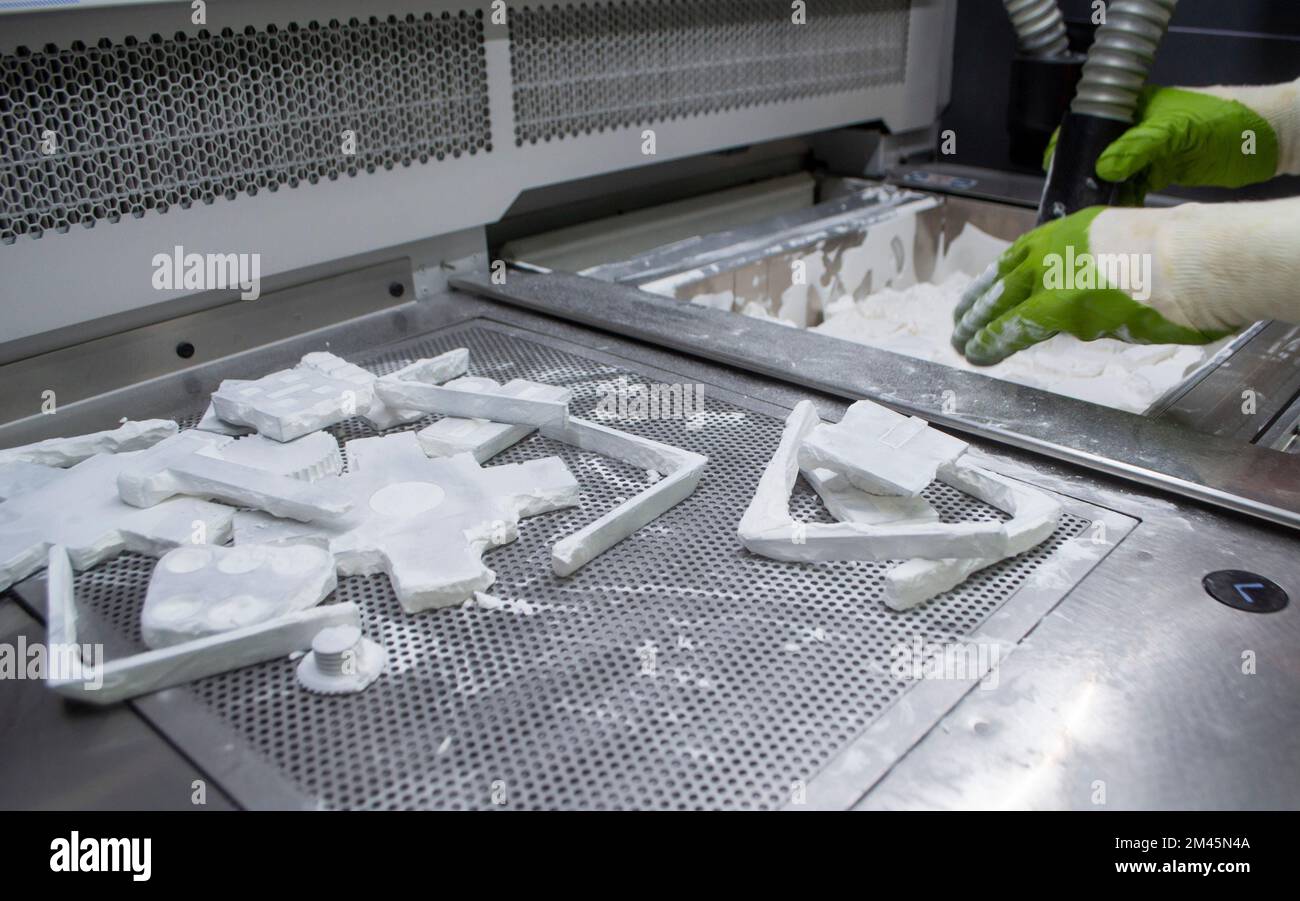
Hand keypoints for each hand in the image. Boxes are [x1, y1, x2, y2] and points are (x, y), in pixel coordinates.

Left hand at [951, 207, 1229, 365]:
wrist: (1195, 260)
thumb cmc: (1183, 259)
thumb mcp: (1130, 250)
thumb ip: (1100, 270)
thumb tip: (1090, 296)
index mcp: (1074, 231)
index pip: (1021, 256)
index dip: (998, 278)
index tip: (983, 291)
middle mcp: (1057, 247)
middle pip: (1003, 279)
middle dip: (979, 302)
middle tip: (959, 320)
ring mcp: (1054, 274)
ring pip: (1001, 302)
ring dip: (979, 325)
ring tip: (962, 343)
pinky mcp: (1057, 305)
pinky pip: (1014, 326)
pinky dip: (994, 341)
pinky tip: (979, 352)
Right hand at [1043, 86, 1279, 204]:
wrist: (1264, 138)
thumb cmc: (1222, 120)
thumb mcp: (1176, 130)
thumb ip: (1138, 147)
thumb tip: (1101, 169)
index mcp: (1133, 107)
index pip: (1088, 123)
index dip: (1067, 144)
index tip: (1053, 168)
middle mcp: (1134, 129)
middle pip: (1096, 153)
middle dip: (1081, 175)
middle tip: (1066, 199)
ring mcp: (1147, 152)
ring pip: (1112, 174)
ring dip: (1100, 192)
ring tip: (1084, 212)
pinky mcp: (1160, 172)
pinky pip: (1131, 188)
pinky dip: (1121, 201)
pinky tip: (1112, 214)